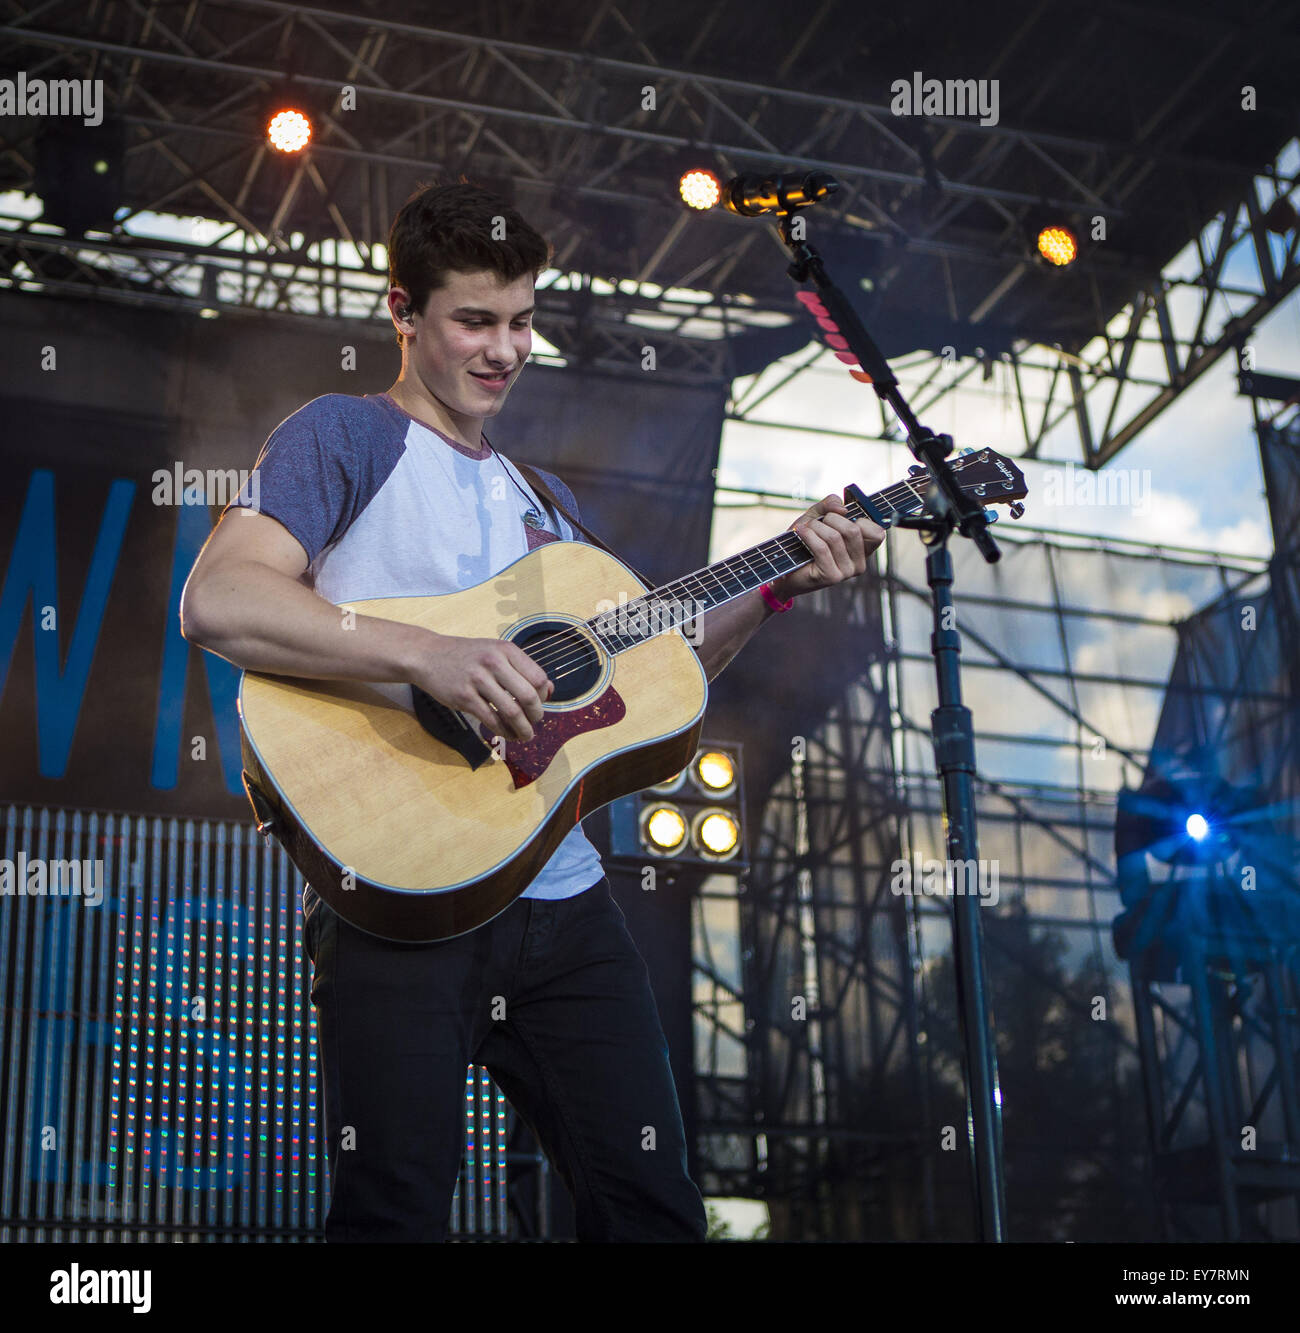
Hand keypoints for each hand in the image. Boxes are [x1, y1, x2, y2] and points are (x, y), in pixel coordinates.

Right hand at [413, 634, 553, 741]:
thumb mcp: (495, 652)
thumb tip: (550, 690)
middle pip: (528, 697)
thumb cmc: (466, 656)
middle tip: (535, 723)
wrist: (428, 655)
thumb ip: (521, 668)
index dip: (543, 696)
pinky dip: (504, 731)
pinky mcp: (464, 697)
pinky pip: (492, 720)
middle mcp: (493, 662)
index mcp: (506, 649)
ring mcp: (477, 680)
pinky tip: (507, 734)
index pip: (538, 677)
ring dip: (523, 729)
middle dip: (536, 715)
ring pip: (511, 712)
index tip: (539, 704)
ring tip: (525, 735)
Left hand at [767, 494, 885, 601]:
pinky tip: (800, 531)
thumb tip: (842, 508)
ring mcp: (847, 572)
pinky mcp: (831, 577)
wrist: (784, 564)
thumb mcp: (818, 516)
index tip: (842, 516)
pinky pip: (822, 548)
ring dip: (816, 527)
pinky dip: (809, 535)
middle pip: (854, 530)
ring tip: (805, 527)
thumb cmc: (804, 540)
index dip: (860, 519)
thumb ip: (831, 505)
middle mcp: (859, 564)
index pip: (878, 533)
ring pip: (835, 538)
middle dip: (831, 519)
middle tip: (818, 521)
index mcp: (863, 550)